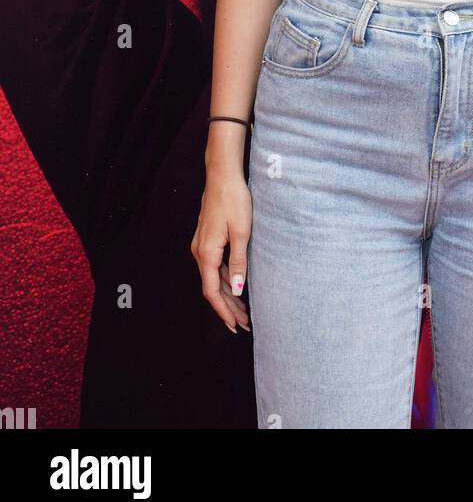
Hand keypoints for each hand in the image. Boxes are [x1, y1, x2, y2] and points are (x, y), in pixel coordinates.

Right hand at [190, 170, 252, 333]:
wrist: (222, 175)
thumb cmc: (234, 200)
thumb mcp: (242, 232)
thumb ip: (239, 262)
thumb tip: (237, 290)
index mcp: (207, 253)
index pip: (212, 291)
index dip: (223, 311)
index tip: (233, 326)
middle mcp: (200, 252)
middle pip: (212, 287)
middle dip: (228, 307)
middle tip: (243, 324)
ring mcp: (202, 245)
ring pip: (214, 277)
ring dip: (228, 294)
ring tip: (243, 310)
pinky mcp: (208, 238)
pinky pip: (215, 265)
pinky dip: (226, 278)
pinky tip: (237, 285)